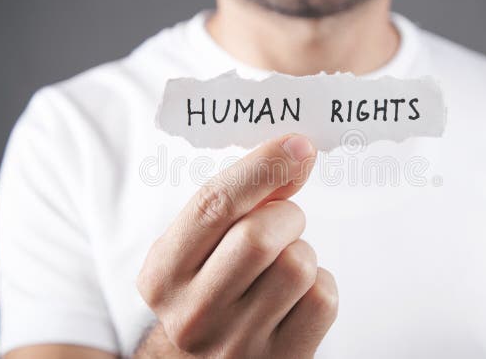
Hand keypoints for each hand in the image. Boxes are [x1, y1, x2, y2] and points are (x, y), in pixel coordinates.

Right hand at [136, 134, 337, 357]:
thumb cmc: (211, 289)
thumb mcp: (200, 248)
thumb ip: (236, 201)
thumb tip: (294, 154)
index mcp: (162, 276)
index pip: (213, 207)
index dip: (261, 168)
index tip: (297, 146)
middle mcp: (192, 316)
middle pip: (259, 235)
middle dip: (284, 216)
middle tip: (283, 223)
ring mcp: (237, 344)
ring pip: (298, 264)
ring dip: (302, 252)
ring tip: (282, 266)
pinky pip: (323, 297)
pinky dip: (319, 285)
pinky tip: (296, 296)